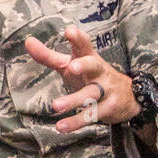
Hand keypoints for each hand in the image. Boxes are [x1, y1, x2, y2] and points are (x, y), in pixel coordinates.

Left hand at [24, 25, 138, 133]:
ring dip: (74, 100)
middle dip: (84, 65)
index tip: (69, 31)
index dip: (77, 38)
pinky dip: (76, 122)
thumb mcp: (71, 64)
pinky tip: (61, 127)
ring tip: (56, 106)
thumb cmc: (91, 76)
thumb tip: (28, 41)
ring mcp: (106, 90)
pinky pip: (91, 115)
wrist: (129, 96)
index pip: (84, 45)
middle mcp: (98, 71)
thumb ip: (49, 56)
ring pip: (90, 95)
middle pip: (93, 65)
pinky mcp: (109, 108)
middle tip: (71, 68)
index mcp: (88, 58)